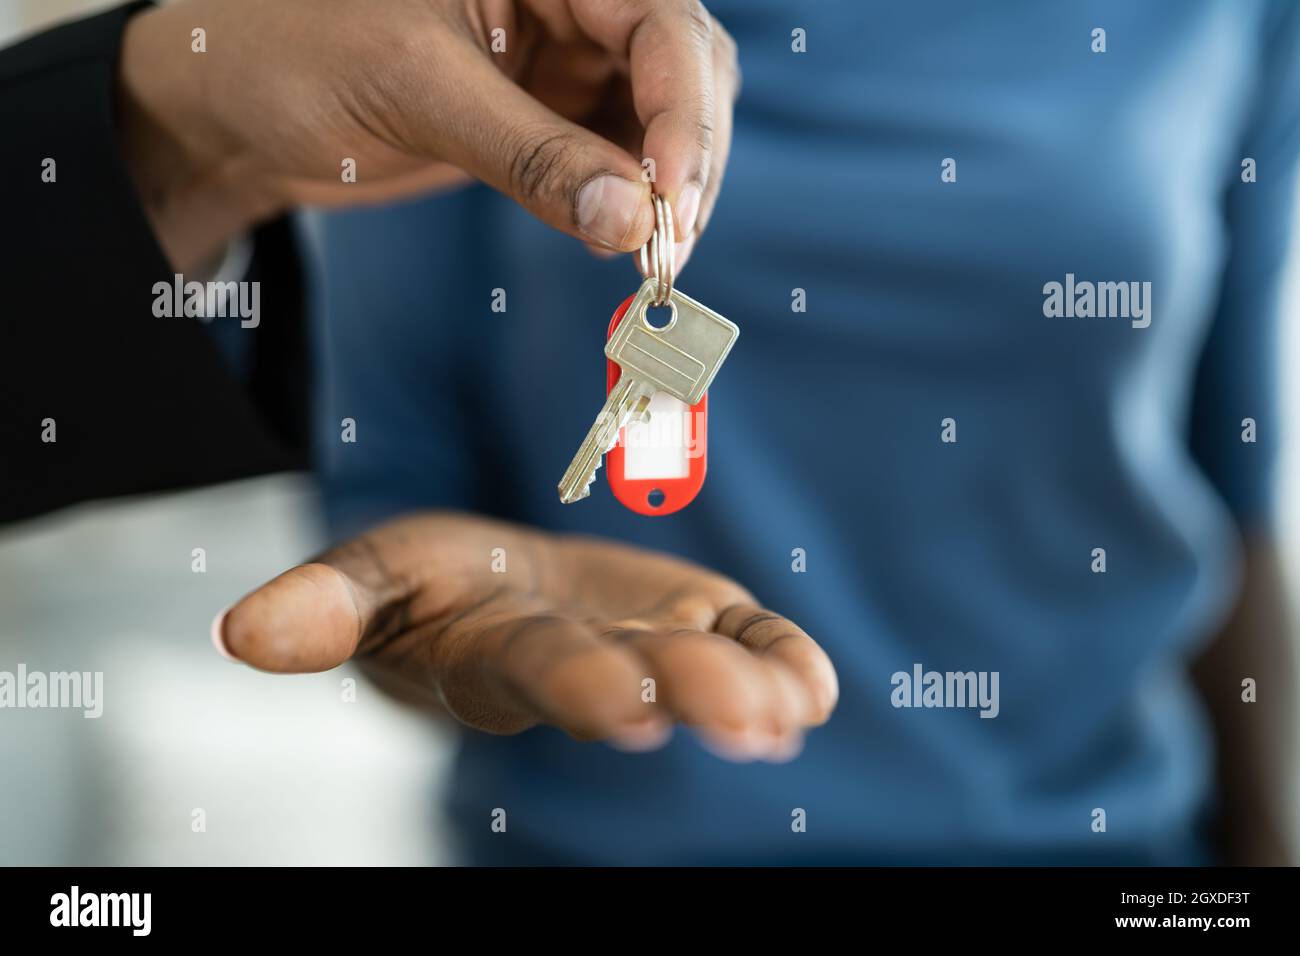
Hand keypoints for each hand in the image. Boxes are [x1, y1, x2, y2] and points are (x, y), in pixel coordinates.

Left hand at [118, 0, 738, 269]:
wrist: (233, 105)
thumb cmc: (294, 53)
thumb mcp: (416, 89)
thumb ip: (531, 155)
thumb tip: (630, 222)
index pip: (659, 22)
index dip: (683, 111)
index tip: (670, 199)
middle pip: (683, 68)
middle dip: (687, 158)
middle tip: (668, 247)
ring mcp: (560, 55)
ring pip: (662, 116)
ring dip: (670, 189)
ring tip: (652, 256)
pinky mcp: (547, 112)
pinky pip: (618, 154)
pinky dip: (631, 201)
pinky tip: (623, 238)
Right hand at [213, 513, 836, 761]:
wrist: (505, 589)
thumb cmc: (434, 587)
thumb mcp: (370, 576)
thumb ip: (323, 606)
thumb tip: (243, 635)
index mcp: (501, 652)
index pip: (539, 672)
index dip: (581, 685)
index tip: (630, 703)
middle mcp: (586, 663)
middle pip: (641, 678)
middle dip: (691, 695)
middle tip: (746, 721)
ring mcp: (649, 647)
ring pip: (705, 672)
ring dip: (754, 691)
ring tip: (796, 714)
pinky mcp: (697, 623)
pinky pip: (750, 646)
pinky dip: (786, 663)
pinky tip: (814, 689)